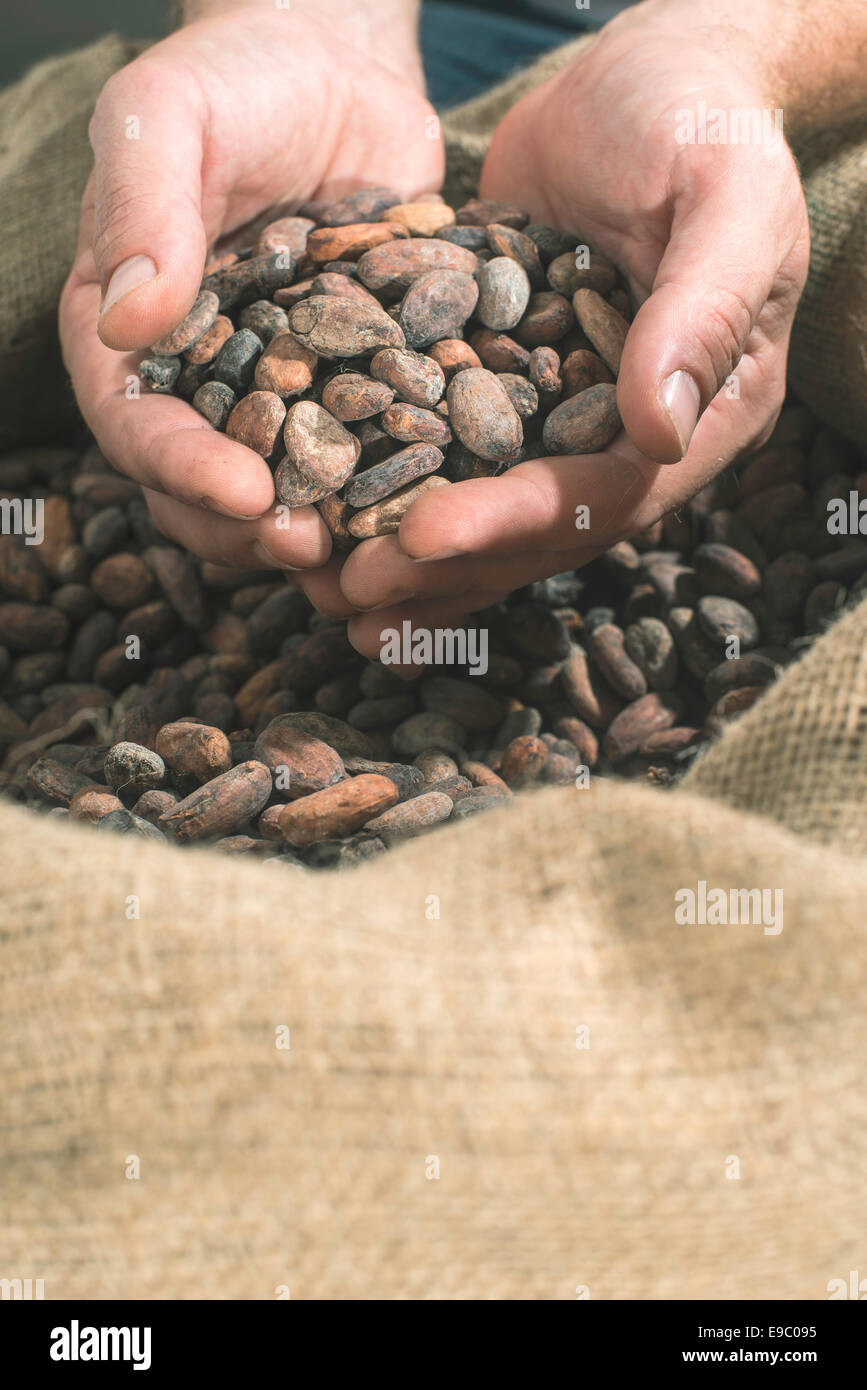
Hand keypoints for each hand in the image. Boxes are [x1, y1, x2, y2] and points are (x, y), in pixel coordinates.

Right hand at [59, 0, 440, 573]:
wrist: (338, 63)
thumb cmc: (237, 74)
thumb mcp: (170, 115)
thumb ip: (145, 209)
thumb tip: (129, 323)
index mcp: (128, 334)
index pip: (136, 424)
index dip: (182, 469)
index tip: (244, 492)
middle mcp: (200, 378)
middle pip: (204, 489)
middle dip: (252, 530)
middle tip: (314, 548)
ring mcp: (280, 391)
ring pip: (287, 491)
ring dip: (323, 530)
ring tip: (373, 550)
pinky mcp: (353, 384)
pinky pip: (366, 451)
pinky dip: (391, 489)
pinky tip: (435, 506)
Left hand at [333, 1, 809, 661]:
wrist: (653, 72)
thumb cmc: (703, 118)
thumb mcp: (725, 197)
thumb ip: (704, 309)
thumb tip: (658, 432)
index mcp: (706, 413)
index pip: (606, 495)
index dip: (515, 524)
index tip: (423, 536)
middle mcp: (638, 440)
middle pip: (538, 533)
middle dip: (443, 566)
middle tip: (347, 589)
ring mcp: (570, 420)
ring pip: (489, 514)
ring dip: (408, 561)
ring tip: (322, 591)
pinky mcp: (510, 388)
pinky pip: (451, 455)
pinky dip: (393, 492)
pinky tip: (327, 525)